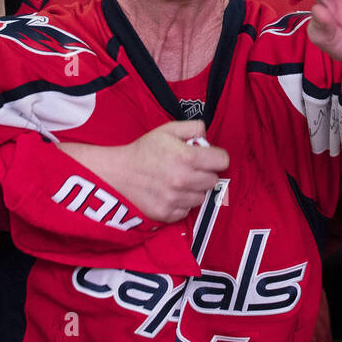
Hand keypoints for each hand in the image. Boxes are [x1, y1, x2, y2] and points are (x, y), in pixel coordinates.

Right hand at [77, 121, 229, 222]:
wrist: (118, 174)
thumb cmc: (144, 151)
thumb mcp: (167, 130)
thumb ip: (193, 128)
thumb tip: (207, 137)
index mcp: (187, 157)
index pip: (222, 161)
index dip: (216, 157)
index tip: (209, 157)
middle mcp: (184, 180)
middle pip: (214, 180)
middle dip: (205, 173)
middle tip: (191, 168)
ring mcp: (176, 199)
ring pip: (202, 197)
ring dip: (194, 189)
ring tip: (179, 181)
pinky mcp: (168, 214)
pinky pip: (187, 210)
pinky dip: (182, 203)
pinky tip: (170, 193)